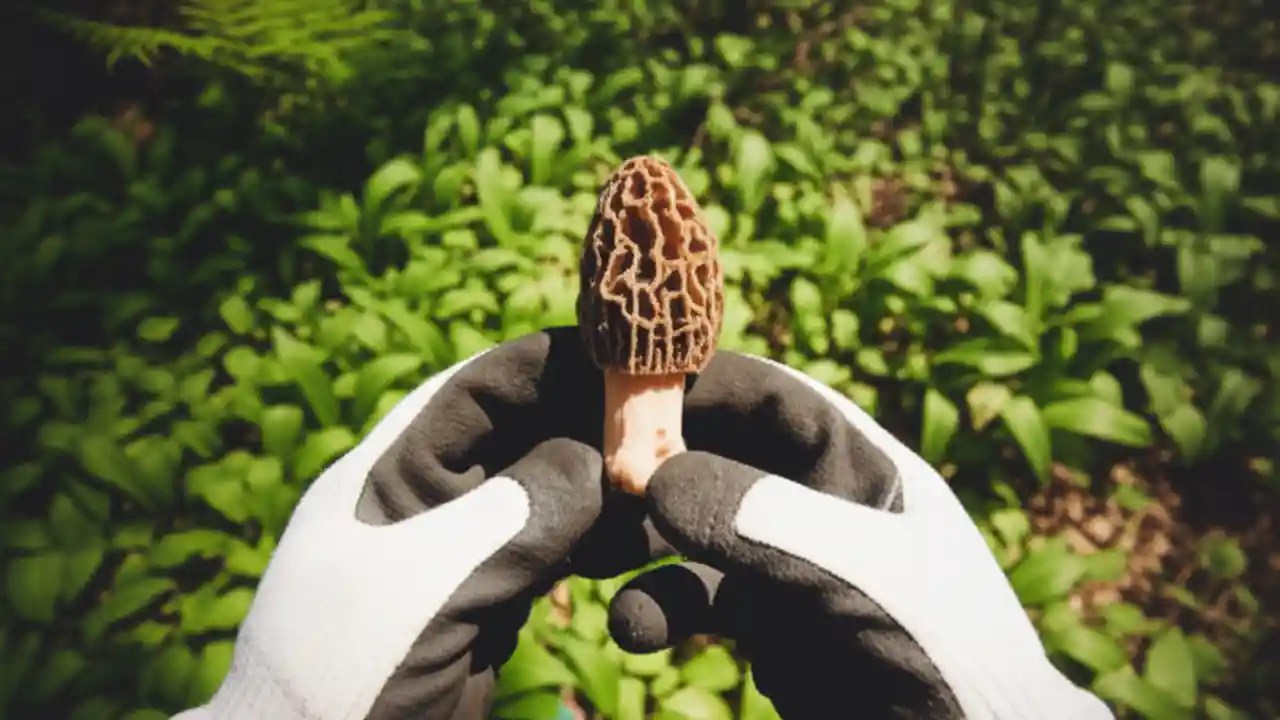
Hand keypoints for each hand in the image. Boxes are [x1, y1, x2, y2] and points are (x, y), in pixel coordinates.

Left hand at [174, 328, 666, 719]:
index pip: (485, 385)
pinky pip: (551, 553)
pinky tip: (642, 545)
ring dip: (608, 487)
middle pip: (527, 433)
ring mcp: (456, 551)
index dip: (562, 363)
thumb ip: (513, 517)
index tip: (641, 358)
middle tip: (682, 424)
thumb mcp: (424, 585)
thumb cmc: (341, 675)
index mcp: (391, 467)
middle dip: (598, 423)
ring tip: (675, 484)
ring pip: (548, 494)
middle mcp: (427, 496)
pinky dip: (598, 544)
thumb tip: (605, 461)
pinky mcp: (481, 602)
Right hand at [607, 352, 1113, 718]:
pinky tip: (634, 627)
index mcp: (865, 464)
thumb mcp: (865, 579)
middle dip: (651, 463)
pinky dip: (661, 607)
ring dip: (643, 543)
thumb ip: (770, 524)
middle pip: (721, 455)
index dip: (695, 383)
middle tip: (575, 471)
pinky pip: (701, 600)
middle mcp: (824, 503)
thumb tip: (658, 478)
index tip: (612, 387)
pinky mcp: (775, 626)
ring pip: (698, 533)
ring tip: (588, 560)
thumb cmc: (950, 661)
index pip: (770, 397)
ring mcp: (795, 565)